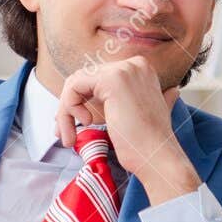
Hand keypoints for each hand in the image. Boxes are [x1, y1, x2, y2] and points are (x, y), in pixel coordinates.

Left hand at [56, 57, 201, 204]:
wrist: (157, 157)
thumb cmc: (148, 143)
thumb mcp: (141, 113)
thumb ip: (137, 98)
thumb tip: (136, 97)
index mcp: (141, 70)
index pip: (97, 78)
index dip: (82, 100)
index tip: (76, 124)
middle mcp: (134, 64)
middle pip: (84, 79)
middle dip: (69, 107)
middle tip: (64, 133)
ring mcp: (124, 70)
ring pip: (76, 83)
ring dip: (66, 111)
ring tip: (70, 136)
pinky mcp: (111, 80)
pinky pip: (74, 87)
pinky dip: (68, 108)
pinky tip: (83, 126)